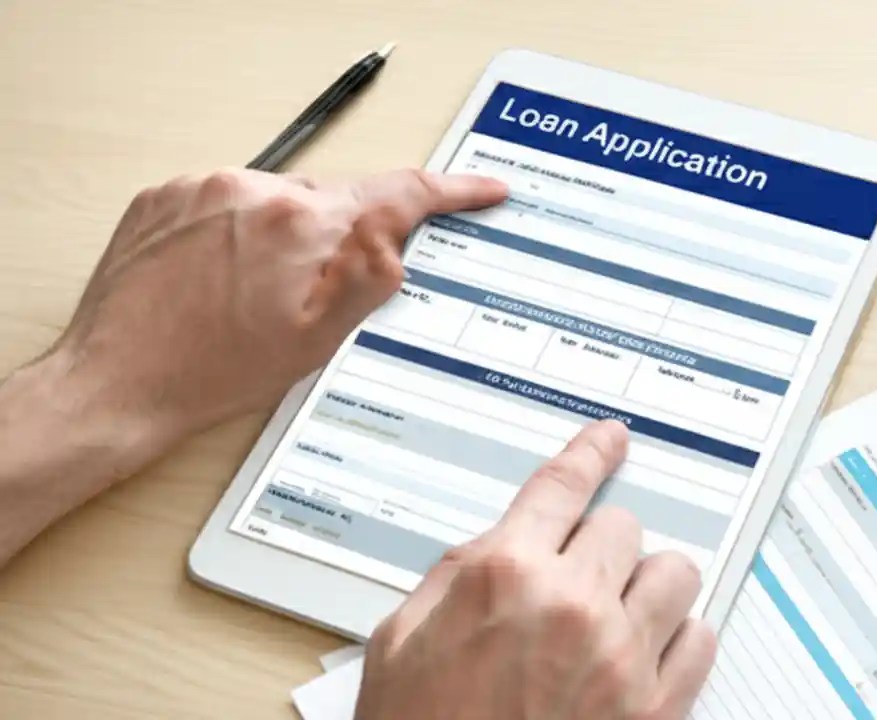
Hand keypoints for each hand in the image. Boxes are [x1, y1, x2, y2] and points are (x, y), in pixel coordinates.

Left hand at [54, 167, 505, 442]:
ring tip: (258, 301)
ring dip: (288, 238)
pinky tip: (224, 284)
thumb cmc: (214, 373)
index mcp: (303, 225)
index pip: (399, 192)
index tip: (488, 189)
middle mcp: (254, 189)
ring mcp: (203, 188)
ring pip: (282, 200)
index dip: (454, 191)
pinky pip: (230, 200)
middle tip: (320, 299)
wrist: (116, 383)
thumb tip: (402, 235)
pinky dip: (242, 232)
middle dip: (343, 239)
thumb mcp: (318, 342)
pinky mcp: (165, 196)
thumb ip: (372, 277)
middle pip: (335, 200)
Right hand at [356, 420, 717, 719]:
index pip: (564, 485)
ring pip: (674, 573)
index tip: (610, 440)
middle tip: (575, 573)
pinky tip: (644, 650)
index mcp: (504, 575)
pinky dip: (678, 636)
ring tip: (617, 610)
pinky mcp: (654, 710)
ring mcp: (620, 658)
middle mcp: (571, 605)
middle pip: (622, 527)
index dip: (591, 452)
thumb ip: (456, 575)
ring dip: (646, 583)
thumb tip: (503, 542)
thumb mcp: (399, 640)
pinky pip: (701, 640)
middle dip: (597, 543)